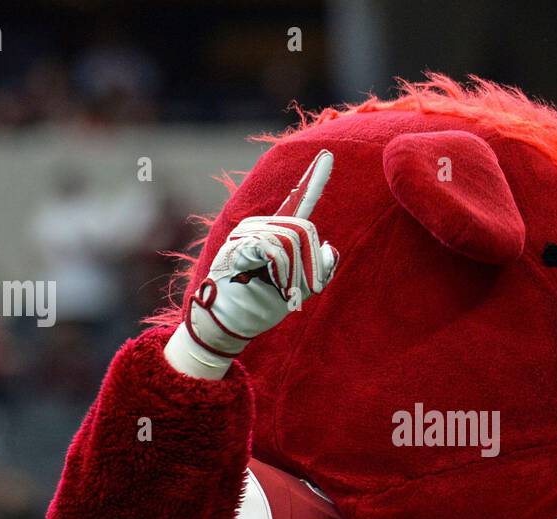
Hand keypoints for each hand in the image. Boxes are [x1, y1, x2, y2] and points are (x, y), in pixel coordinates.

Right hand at [165, 150, 339, 377]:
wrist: (227, 325)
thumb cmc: (257, 306)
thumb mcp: (297, 289)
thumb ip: (317, 269)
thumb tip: (330, 247)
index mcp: (273, 233)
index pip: (297, 202)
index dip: (314, 180)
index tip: (328, 155)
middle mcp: (258, 227)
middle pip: (304, 230)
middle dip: (311, 266)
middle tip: (303, 292)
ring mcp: (245, 234)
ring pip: (292, 241)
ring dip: (296, 275)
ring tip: (284, 293)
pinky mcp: (238, 246)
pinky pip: (276, 251)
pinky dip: (284, 274)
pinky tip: (277, 288)